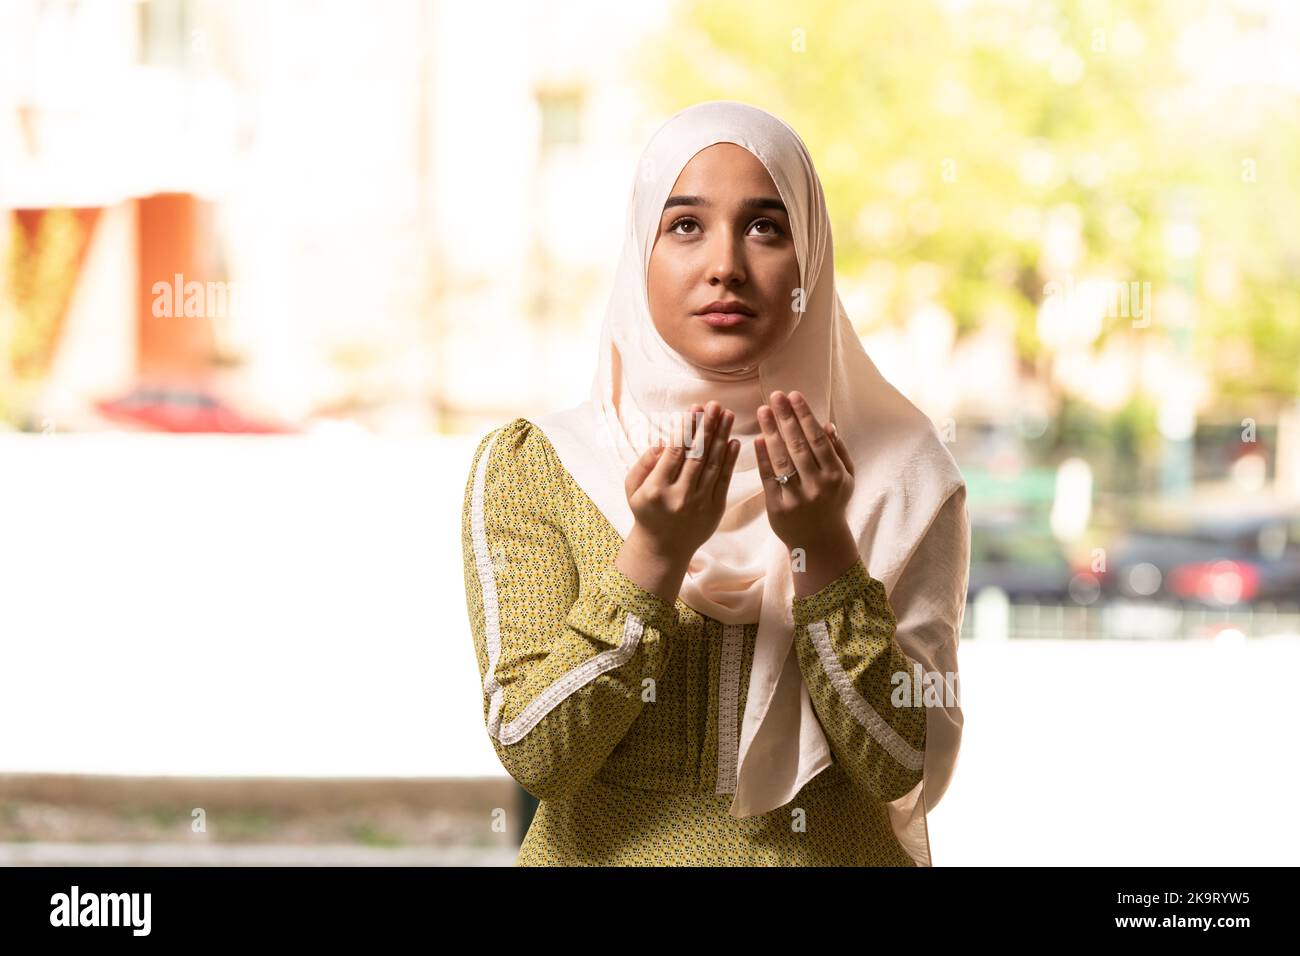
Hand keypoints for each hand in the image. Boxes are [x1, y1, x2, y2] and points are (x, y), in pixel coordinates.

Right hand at [623, 401, 739, 560]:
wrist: (663, 547)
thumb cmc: (645, 511)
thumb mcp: (633, 488)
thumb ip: (645, 462)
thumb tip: (665, 439)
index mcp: (656, 490)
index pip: (675, 452)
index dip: (687, 428)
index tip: (695, 408)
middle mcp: (679, 497)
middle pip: (697, 455)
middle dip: (708, 427)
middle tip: (716, 405)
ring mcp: (699, 504)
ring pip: (714, 465)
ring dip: (722, 437)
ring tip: (728, 415)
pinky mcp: (715, 510)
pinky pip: (724, 480)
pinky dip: (730, 460)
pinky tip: (734, 441)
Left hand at [755, 390, 855, 552]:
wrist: (820, 542)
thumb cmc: (833, 503)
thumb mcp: (846, 479)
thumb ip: (838, 451)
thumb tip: (827, 424)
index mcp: (835, 475)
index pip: (817, 439)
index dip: (805, 416)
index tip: (794, 396)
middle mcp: (817, 486)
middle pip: (798, 446)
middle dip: (786, 418)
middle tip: (775, 396)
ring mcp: (796, 497)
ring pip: (781, 460)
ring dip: (771, 433)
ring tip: (763, 411)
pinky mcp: (778, 507)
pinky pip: (768, 478)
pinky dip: (762, 458)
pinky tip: (757, 439)